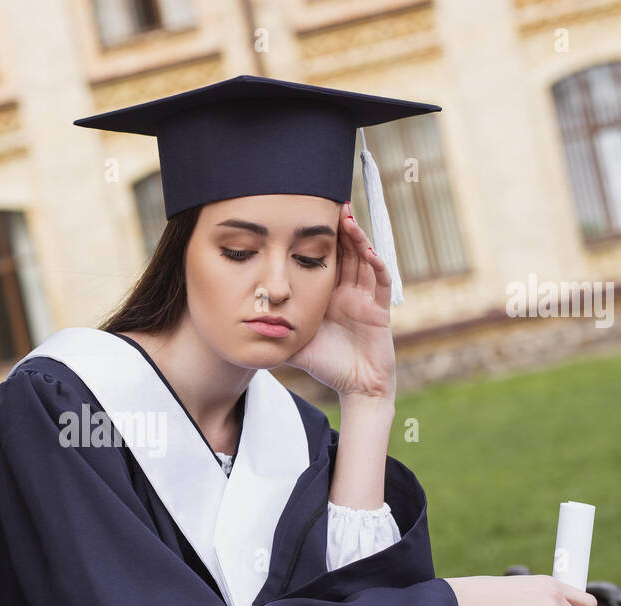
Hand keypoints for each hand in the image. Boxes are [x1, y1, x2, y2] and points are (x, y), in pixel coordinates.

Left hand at [285, 202, 397, 399]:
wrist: (354, 387)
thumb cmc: (324, 364)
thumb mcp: (291, 340)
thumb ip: (271, 328)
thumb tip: (239, 319)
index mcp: (328, 294)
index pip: (326, 258)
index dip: (322, 237)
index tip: (310, 215)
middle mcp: (348, 291)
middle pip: (347, 251)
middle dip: (342, 228)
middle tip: (333, 202)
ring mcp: (365, 298)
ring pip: (364, 260)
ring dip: (358, 238)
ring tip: (347, 218)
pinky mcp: (379, 310)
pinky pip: (381, 282)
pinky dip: (376, 265)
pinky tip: (368, 250)